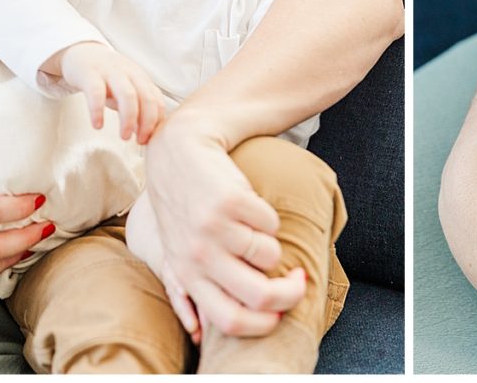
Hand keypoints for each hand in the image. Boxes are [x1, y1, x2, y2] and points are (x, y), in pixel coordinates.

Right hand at [54, 42, 164, 142]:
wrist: (83, 53)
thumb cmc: (108, 78)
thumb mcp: (126, 90)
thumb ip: (137, 109)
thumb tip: (144, 134)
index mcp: (141, 79)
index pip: (157, 101)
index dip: (156, 122)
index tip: (149, 140)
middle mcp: (130, 74)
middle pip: (146, 98)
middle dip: (147, 122)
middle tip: (140, 142)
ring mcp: (111, 72)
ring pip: (127, 94)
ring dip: (129, 118)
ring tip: (124, 137)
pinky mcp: (90, 74)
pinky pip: (96, 92)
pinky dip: (98, 110)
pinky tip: (97, 125)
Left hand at [140, 112, 305, 338]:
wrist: (177, 149)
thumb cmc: (184, 205)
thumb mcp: (180, 249)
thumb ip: (198, 285)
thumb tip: (218, 327)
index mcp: (186, 274)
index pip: (231, 320)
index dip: (264, 323)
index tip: (280, 312)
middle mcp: (198, 255)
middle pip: (260, 294)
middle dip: (291, 292)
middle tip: (299, 279)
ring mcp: (213, 228)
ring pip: (270, 255)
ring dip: (273, 244)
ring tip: (257, 229)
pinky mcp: (230, 200)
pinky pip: (271, 222)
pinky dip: (268, 216)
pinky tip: (250, 204)